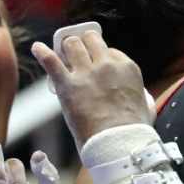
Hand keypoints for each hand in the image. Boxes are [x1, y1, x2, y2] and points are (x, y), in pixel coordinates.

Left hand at [31, 31, 151, 149]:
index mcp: (127, 67)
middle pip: (90, 40)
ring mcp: (86, 73)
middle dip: (84, 43)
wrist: (118, 143)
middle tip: (78, 51)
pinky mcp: (68, 85)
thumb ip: (141, 96)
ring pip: (71, 45)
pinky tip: (37, 48)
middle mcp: (106, 65)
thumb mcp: (145, 105)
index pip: (110, 50)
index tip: (96, 63)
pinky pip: (51, 61)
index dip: (101, 56)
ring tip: (62, 53)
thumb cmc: (133, 130)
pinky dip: (42, 53)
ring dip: (66, 48)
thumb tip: (140, 98)